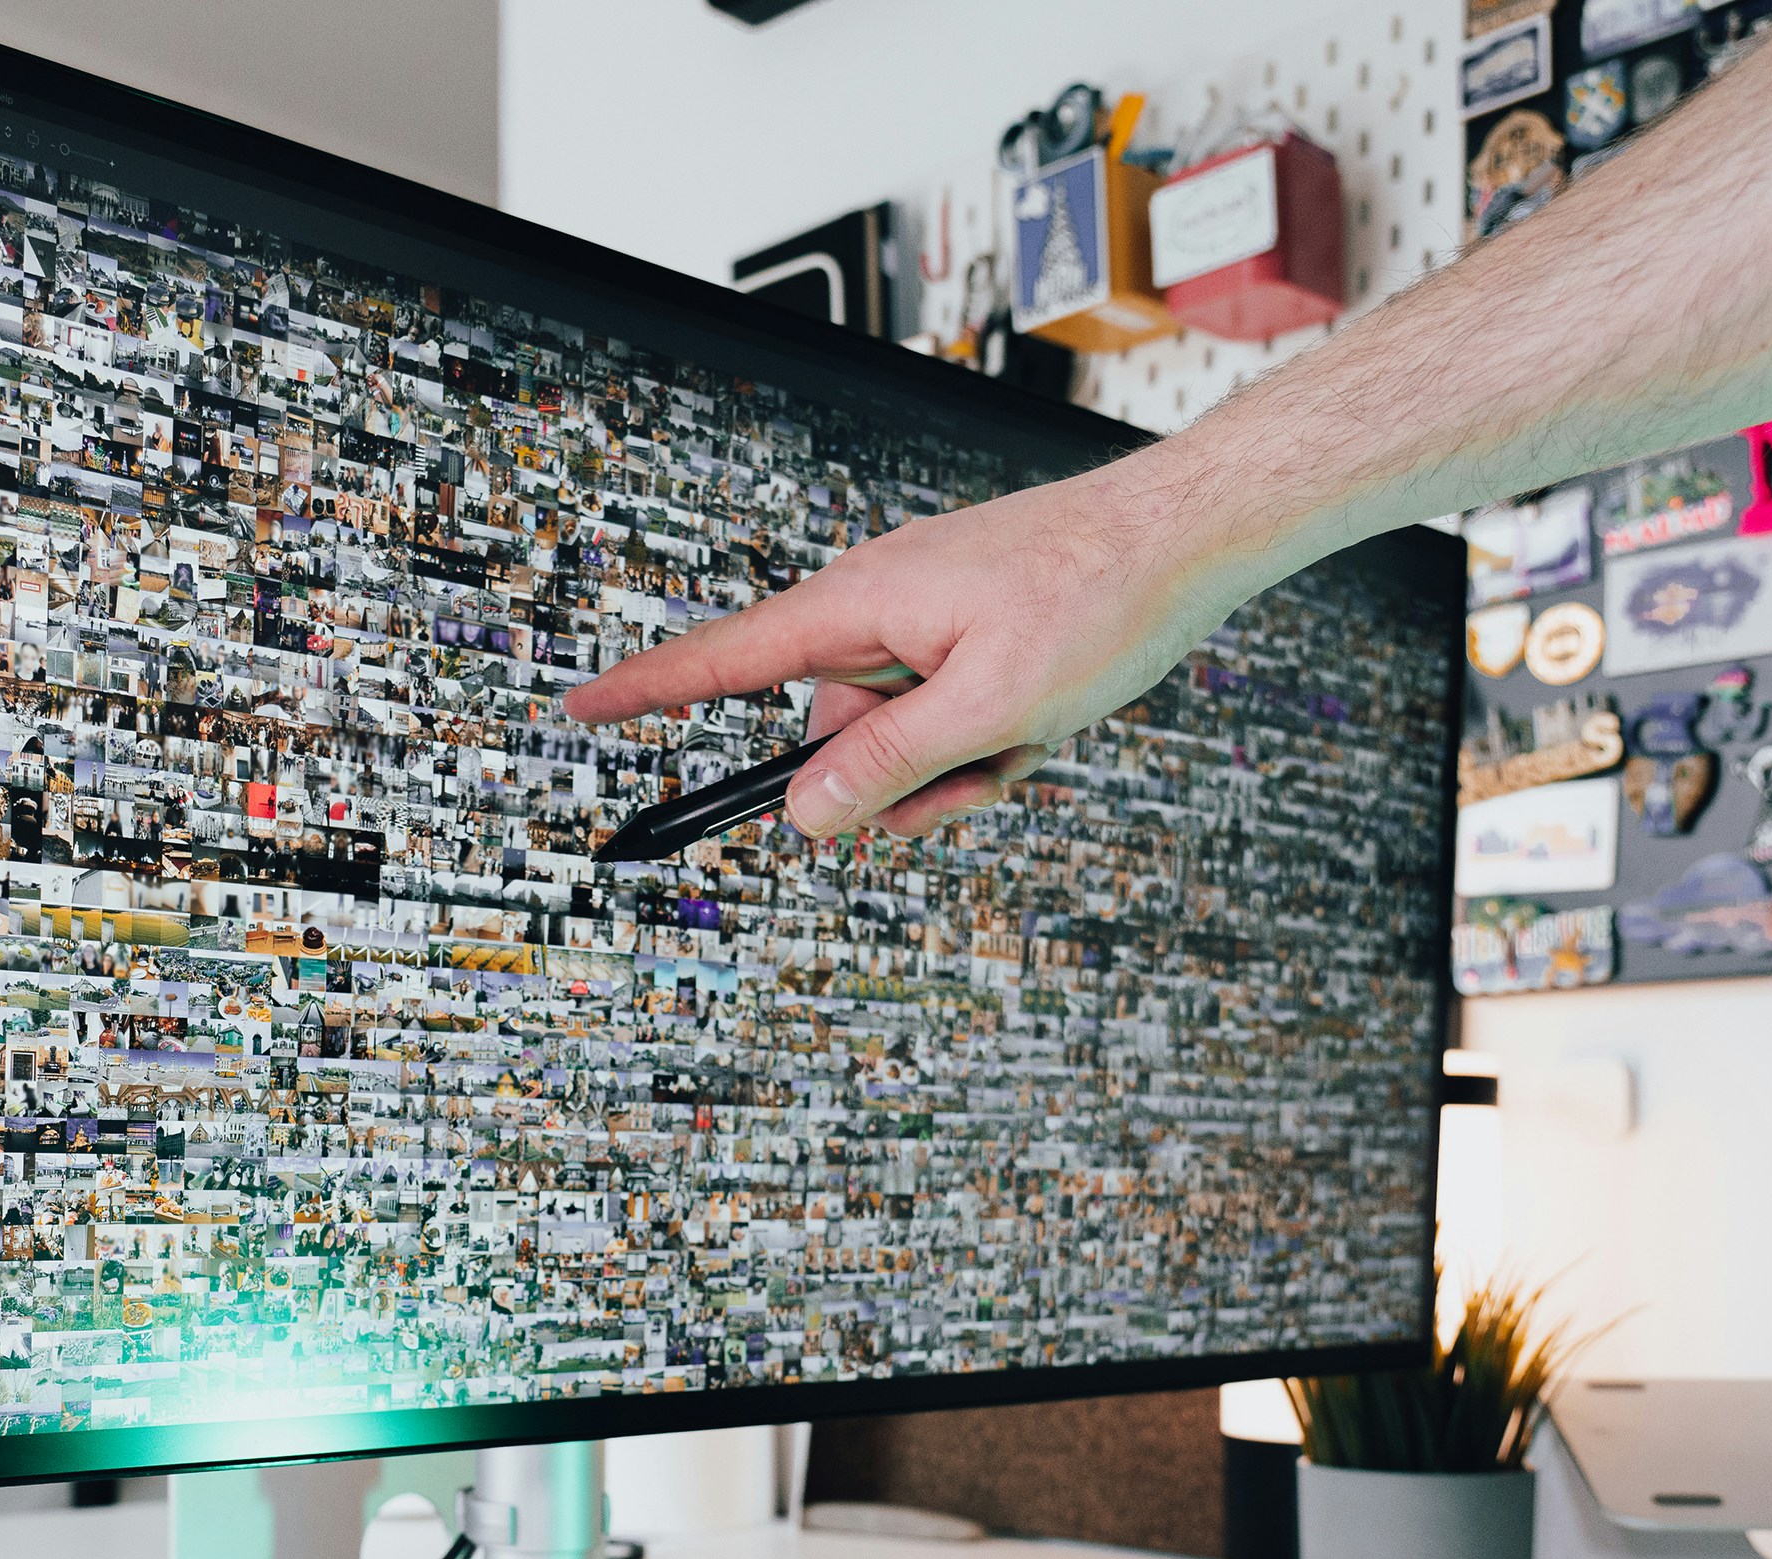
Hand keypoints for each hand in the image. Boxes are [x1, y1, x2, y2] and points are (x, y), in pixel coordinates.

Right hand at [562, 451, 1240, 837]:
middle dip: (900, 778)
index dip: (647, 691)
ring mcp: (921, 618)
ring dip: (960, 763)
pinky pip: (943, 714)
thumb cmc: (1100, 596)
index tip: (580, 708)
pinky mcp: (962, 631)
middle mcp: (876, 606)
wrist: (1191, 531)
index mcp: (860, 606)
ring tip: (1032, 733)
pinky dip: (989, 737)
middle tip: (982, 770)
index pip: (723, 660)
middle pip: (830, 732)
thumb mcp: (991, 710)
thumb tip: (804, 813)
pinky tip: (1044, 717)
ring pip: (898, 735)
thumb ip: (887, 765)